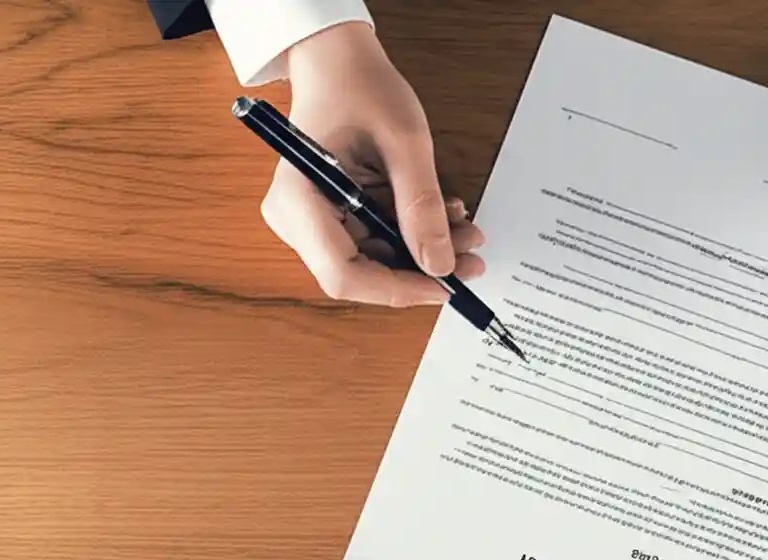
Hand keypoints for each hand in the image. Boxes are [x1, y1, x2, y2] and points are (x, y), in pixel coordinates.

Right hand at [260, 22, 484, 305]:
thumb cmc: (360, 87)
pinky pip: (376, 241)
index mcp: (298, 200)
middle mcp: (297, 219)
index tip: (445, 283)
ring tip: (466, 231)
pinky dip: (413, 234)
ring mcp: (313, 220)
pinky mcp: (333, 216)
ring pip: (374, 261)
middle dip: (419, 270)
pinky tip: (443, 216)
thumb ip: (421, 205)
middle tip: (470, 258)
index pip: (343, 274)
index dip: (398, 289)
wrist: (338, 62)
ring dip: (424, 252)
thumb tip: (440, 264)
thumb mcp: (404, 142)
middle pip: (361, 274)